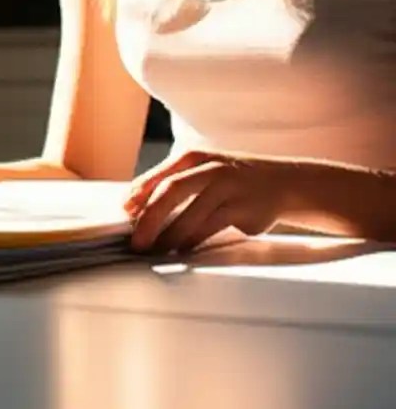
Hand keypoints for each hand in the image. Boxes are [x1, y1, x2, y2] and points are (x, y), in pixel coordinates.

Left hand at [123, 150, 303, 252]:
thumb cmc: (232, 181)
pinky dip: (193, 241)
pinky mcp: (243, 208)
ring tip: (155, 250)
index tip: (124, 215)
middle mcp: (210, 168)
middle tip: (136, 241)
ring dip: (169, 236)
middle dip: (149, 218)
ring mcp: (228, 187)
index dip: (138, 196)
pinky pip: (211, 227)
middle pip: (171, 191)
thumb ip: (172, 184)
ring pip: (191, 213)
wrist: (284, 183)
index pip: (158, 176)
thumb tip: (133, 208)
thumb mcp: (202, 171)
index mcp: (193, 157)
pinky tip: (182, 251)